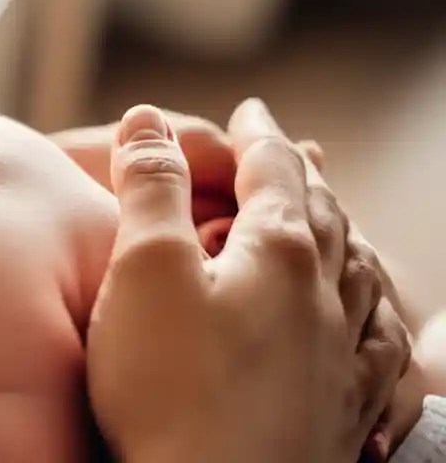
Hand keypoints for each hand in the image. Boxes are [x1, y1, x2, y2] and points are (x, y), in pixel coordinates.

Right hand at [87, 101, 410, 462]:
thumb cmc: (173, 390)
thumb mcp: (145, 270)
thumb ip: (150, 189)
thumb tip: (149, 118)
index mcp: (279, 254)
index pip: (273, 171)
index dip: (258, 133)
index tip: (252, 109)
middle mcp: (325, 300)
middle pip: (324, 218)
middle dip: (303, 178)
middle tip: (294, 153)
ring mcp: (341, 360)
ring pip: (361, 278)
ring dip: (345, 237)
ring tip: (337, 223)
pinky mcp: (343, 415)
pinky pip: (380, 349)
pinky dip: (377, 316)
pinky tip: (374, 323)